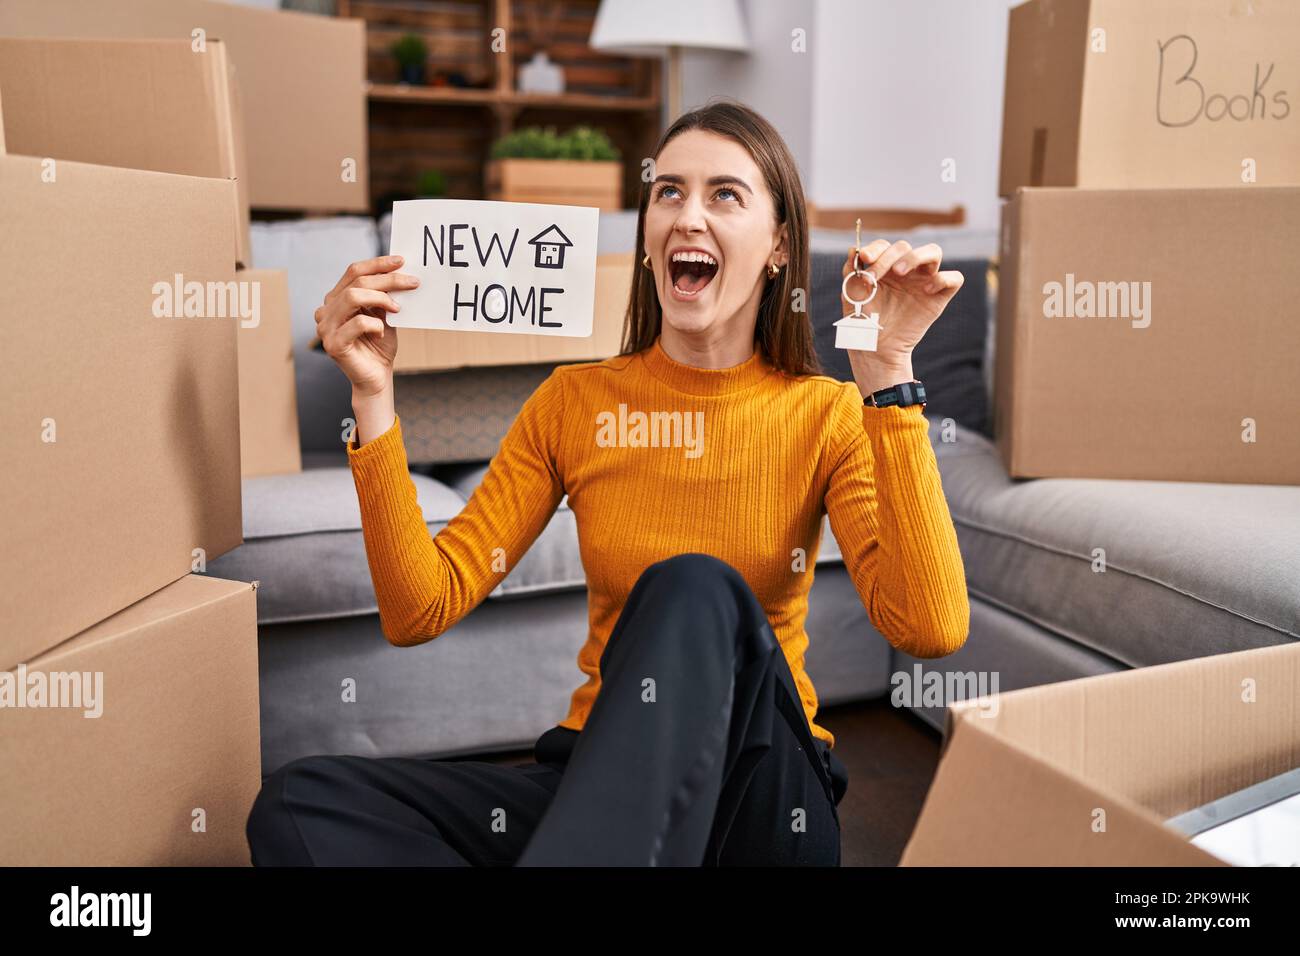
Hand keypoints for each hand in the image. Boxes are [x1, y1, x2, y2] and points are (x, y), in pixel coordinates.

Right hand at [315, 254, 417, 397]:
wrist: (377, 378)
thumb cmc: (380, 346)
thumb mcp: (384, 315)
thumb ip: (384, 296)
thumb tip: (400, 272)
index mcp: (336, 299)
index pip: (353, 271)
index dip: (378, 263)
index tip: (401, 260)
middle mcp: (326, 310)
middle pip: (356, 282)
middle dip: (388, 280)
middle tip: (413, 282)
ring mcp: (325, 327)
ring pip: (353, 297)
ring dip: (381, 299)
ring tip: (398, 308)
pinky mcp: (333, 344)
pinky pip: (358, 323)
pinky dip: (376, 325)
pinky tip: (382, 334)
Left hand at [841, 240, 963, 395]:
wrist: (876, 350)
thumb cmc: (864, 322)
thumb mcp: (852, 296)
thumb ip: (851, 272)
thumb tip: (853, 249)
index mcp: (885, 267)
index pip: (884, 246)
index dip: (875, 248)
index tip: (863, 258)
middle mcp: (906, 270)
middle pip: (905, 246)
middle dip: (887, 258)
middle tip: (874, 277)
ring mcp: (924, 281)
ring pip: (933, 252)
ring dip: (916, 256)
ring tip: (899, 271)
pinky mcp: (939, 297)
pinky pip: (954, 278)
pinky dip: (943, 279)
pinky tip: (925, 290)